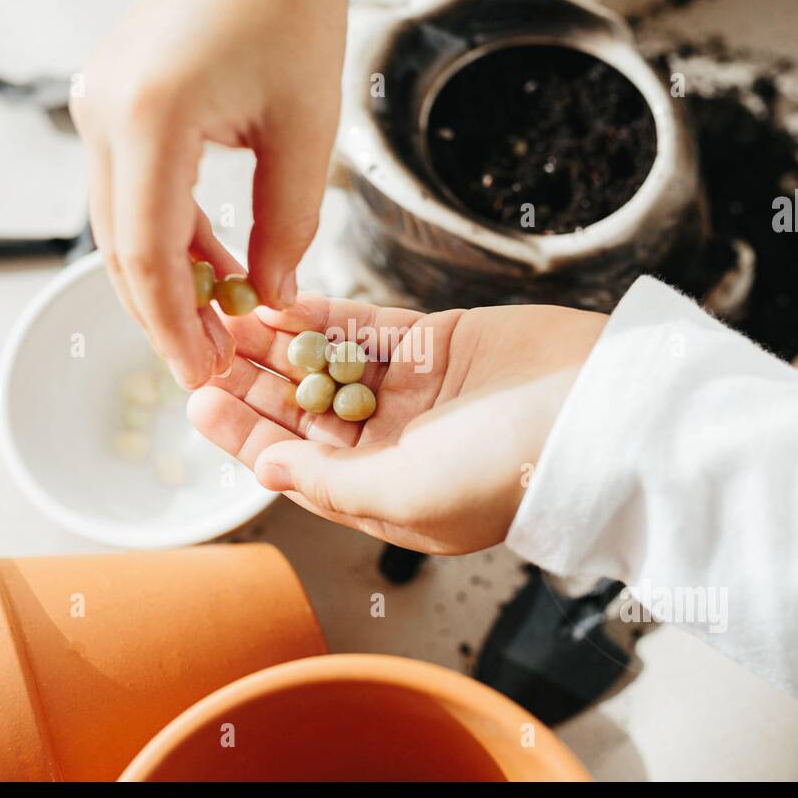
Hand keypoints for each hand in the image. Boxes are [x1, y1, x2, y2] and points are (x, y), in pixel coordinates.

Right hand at [70, 0, 346, 387]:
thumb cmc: (294, 16)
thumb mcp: (304, 134)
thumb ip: (287, 226)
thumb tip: (269, 299)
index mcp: (149, 118)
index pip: (148, 255)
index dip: (173, 326)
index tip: (203, 376)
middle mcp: (104, 112)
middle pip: (122, 248)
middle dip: (165, 314)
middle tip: (211, 364)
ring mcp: (98, 103)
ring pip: (121, 223)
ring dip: (168, 277)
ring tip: (220, 323)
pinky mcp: (110, 98)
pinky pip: (131, 187)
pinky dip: (167, 232)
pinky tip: (212, 266)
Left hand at [188, 297, 607, 553]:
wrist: (601, 411)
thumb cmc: (509, 472)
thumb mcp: (409, 497)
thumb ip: (330, 484)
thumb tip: (263, 469)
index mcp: (385, 494)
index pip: (296, 463)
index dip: (244, 433)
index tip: (197, 399)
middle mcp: (395, 446)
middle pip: (303, 411)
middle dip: (254, 381)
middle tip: (203, 344)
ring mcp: (415, 393)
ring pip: (328, 365)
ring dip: (282, 344)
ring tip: (232, 313)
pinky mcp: (436, 344)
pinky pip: (367, 328)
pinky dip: (327, 316)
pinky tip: (284, 301)